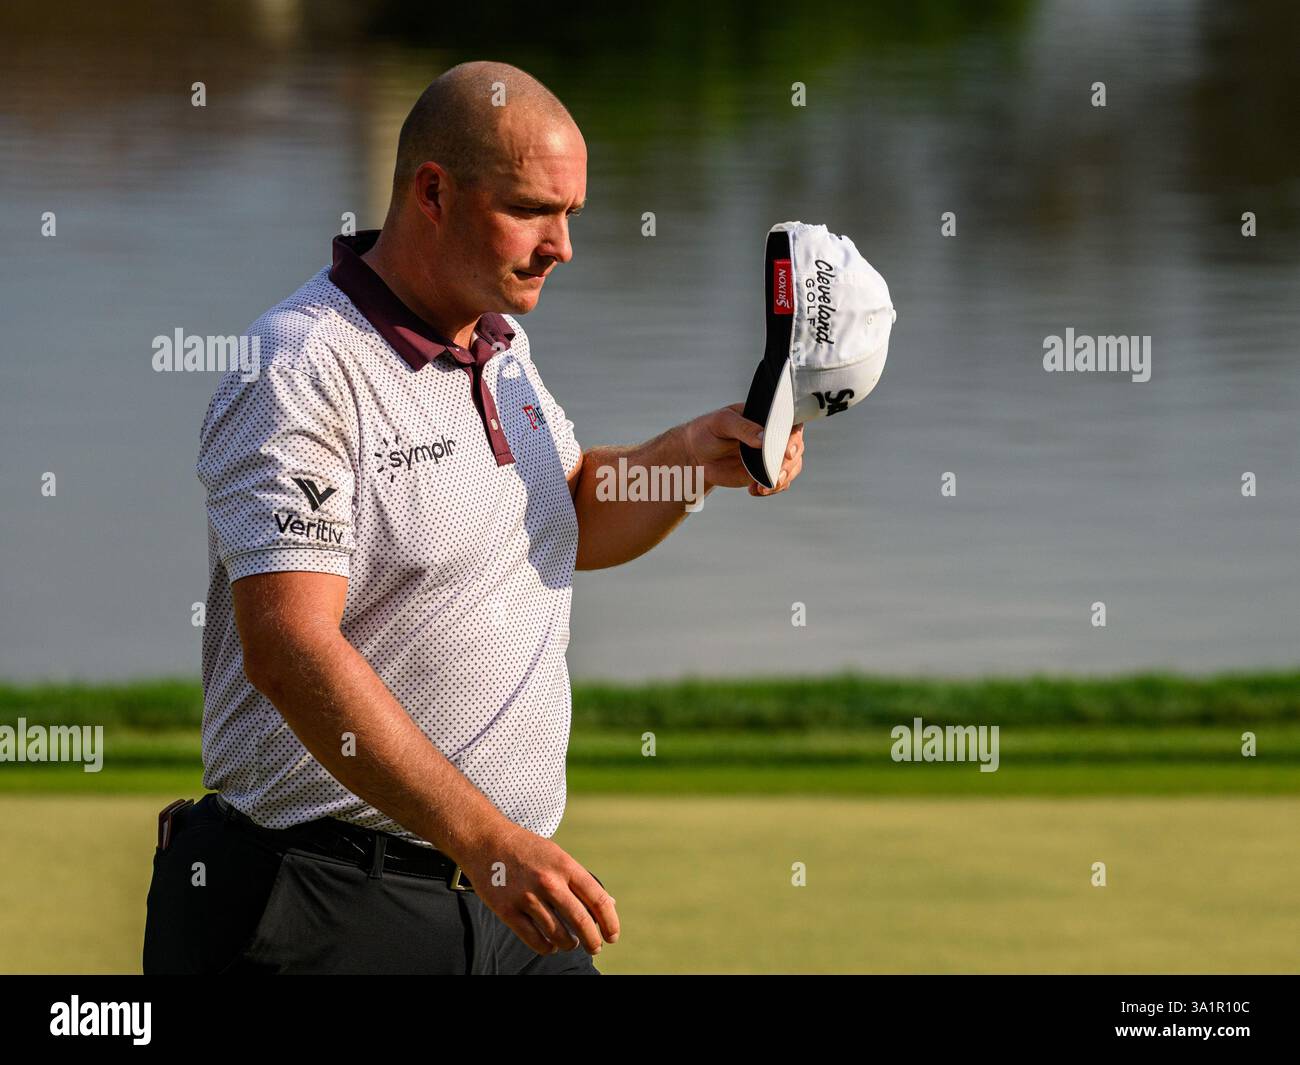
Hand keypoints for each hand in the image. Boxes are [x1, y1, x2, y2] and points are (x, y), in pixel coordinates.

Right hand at [456, 819, 619, 956]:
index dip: (610, 922)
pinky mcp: (507, 910)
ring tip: (570, 943)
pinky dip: (547, 947)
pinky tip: (550, 945)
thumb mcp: (558, 856)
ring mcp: (527, 897)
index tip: (612, 936)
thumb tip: (609, 904)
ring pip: (558, 935)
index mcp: (565, 865)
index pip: (598, 900)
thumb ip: (581, 880)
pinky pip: (534, 940)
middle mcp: (548, 881)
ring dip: (569, 944)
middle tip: (595, 947)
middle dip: (593, 940)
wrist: (485, 840)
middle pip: (581, 921)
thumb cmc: (526, 849)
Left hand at [680, 402, 804, 495]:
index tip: (787, 452)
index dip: (794, 437)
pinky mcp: (765, 473)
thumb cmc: (709, 430)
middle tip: (775, 476)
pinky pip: (778, 483)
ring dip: (782, 480)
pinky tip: (755, 490)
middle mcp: (775, 436)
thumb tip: (763, 438)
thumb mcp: (722, 423)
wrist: (697, 454)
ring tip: (763, 487)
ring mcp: (771, 456)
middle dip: (789, 464)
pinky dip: (771, 489)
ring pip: (792, 468)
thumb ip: (743, 428)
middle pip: (796, 448)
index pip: (790, 422)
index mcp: (767, 417)